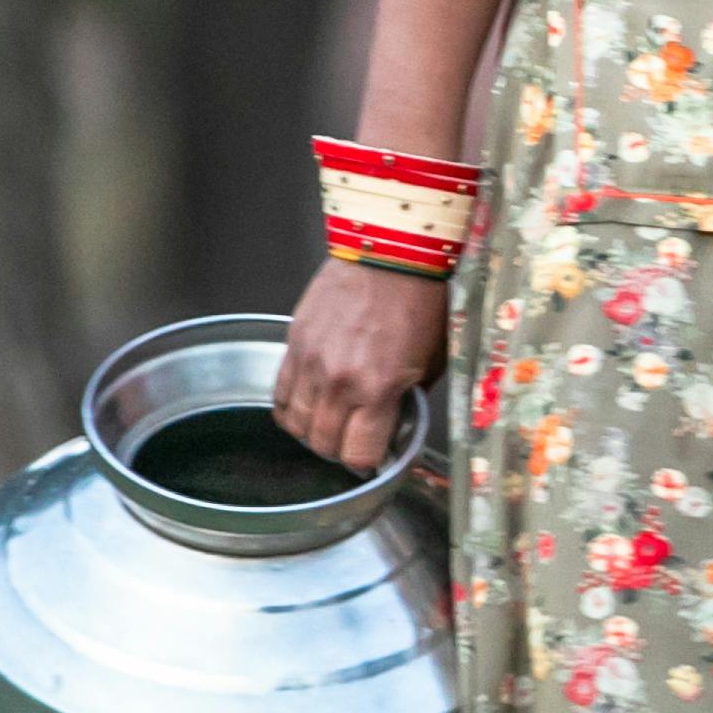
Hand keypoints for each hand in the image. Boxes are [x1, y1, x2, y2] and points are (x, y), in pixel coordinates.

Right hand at [273, 254, 447, 472]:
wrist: (391, 250)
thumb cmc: (420, 299)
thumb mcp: (432, 359)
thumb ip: (409, 398)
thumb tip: (396, 423)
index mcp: (378, 388)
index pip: (357, 453)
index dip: (366, 461)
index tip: (372, 456)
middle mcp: (338, 380)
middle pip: (322, 443)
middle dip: (339, 450)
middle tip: (353, 439)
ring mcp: (311, 361)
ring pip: (296, 423)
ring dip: (312, 430)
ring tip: (330, 421)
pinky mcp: (294, 341)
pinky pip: (280, 392)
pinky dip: (291, 407)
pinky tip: (307, 403)